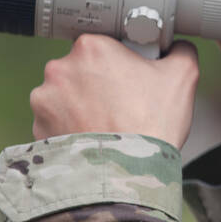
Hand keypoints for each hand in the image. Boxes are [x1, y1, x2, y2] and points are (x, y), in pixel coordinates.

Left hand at [30, 34, 199, 148]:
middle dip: (99, 84)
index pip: (106, 45)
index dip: (122, 63)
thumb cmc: (151, 125)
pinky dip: (70, 129)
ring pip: (66, 95)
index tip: (131, 79)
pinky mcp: (38, 127)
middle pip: (83, 69)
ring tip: (106, 126)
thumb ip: (180, 50)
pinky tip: (91, 139)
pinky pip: (55, 122)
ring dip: (81, 106)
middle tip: (122, 106)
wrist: (125, 175)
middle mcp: (60, 68)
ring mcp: (44, 99)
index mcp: (91, 47)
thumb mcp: (182, 77)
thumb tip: (178, 47)